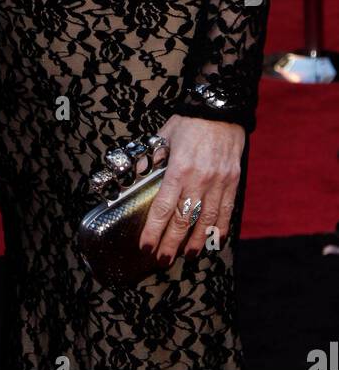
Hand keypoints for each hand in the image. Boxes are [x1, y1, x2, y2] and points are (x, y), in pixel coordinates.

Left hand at [138, 114, 244, 265]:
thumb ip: (150, 158)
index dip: (154, 230)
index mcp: (179, 169)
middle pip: (184, 220)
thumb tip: (136, 175)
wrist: (220, 109)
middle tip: (163, 259)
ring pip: (206, 220)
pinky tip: (212, 241)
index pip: (164, 207)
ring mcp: (219, 183)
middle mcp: (200, 180)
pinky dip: (219, 229)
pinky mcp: (233, 182)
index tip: (146, 245)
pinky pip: (227, 211)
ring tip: (186, 255)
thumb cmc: (189, 122)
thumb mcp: (163, 136)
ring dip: (195, 241)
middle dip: (171, 243)